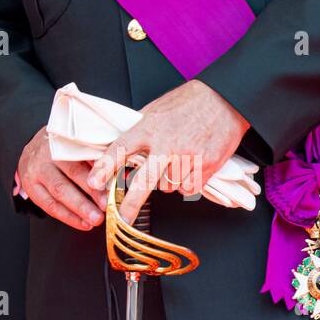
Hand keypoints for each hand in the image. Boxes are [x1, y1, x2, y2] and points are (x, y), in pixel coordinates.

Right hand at [16, 128, 105, 229]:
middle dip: (89, 196)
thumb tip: (119, 177)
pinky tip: (81, 223)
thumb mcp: (79, 144)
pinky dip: (67, 217)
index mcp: (63, 141)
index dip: (98, 175)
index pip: (82, 158)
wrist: (33, 148)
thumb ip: (97, 157)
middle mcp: (47, 154)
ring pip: (58, 192)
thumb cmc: (62, 147)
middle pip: (70, 175)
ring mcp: (35, 170)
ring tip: (94, 221)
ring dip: (78, 210)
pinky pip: (49, 205)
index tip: (111, 191)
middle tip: (105, 209)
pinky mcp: (29, 186)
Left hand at [87, 79, 249, 226]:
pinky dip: (185, 184)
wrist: (225, 101)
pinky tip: (189, 167)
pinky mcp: (207, 167)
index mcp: (150, 127)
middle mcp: (168, 144)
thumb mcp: (156, 110)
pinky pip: (188, 189)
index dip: (105, 167)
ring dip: (166, 182)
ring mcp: (188, 158)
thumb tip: (118, 148)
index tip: (94, 182)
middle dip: (129, 204)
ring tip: (175, 161)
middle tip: (119, 218)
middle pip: (144, 182)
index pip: (121, 149)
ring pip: (167, 187)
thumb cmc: (188, 103)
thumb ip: (138, 130)